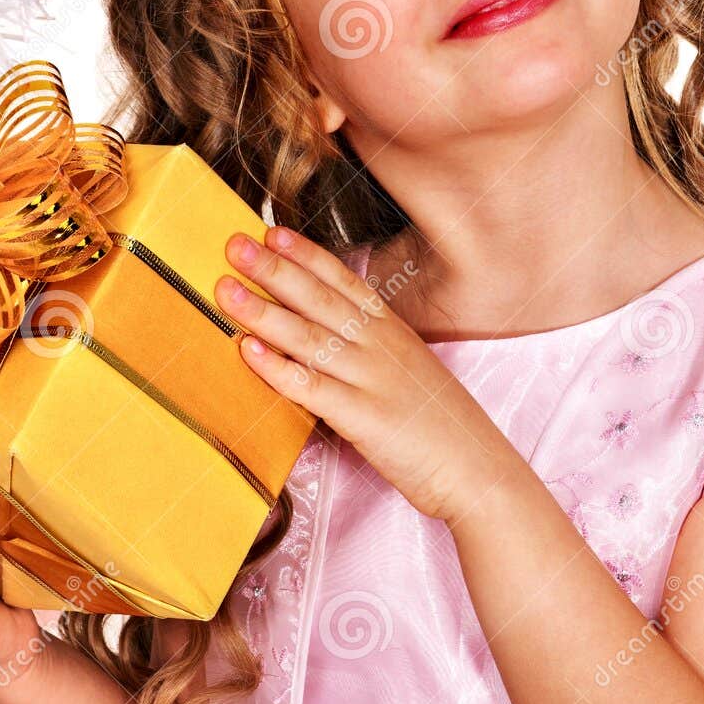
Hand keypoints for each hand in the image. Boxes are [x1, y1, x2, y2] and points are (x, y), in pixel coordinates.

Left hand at [213, 226, 493, 522]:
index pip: (343, 282)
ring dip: (263, 311)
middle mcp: (380, 346)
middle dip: (273, 269)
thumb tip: (327, 332)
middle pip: (319, 299)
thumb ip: (372, 349)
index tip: (273, 233)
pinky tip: (247, 350)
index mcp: (392, 331)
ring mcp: (372, 379)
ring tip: (225, 289)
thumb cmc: (440, 425)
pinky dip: (277, 368)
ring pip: (308, 336)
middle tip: (234, 244)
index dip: (306, 255)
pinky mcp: (364, 418)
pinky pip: (311, 388)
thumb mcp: (409, 371)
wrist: (477, 470)